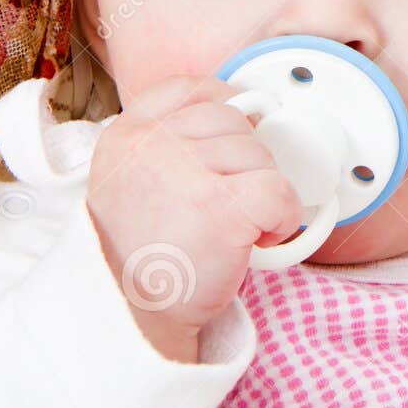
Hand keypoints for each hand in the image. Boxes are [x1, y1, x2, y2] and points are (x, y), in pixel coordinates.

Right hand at [87, 75, 301, 362]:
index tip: (239, 133)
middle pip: (233, 121)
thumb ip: (169, 146)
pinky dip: (283, 219)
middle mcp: (149, 144)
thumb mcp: (134, 183)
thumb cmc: (145, 257)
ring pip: (259, 155)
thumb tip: (244, 116)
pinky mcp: (220, 208)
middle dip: (245, 162)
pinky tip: (261, 239)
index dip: (225, 106)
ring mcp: (183, 172)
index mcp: (125, 135)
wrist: (134, 319)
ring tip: (236, 227)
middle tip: (230, 203)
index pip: (189, 88)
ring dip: (262, 193)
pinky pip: (279, 191)